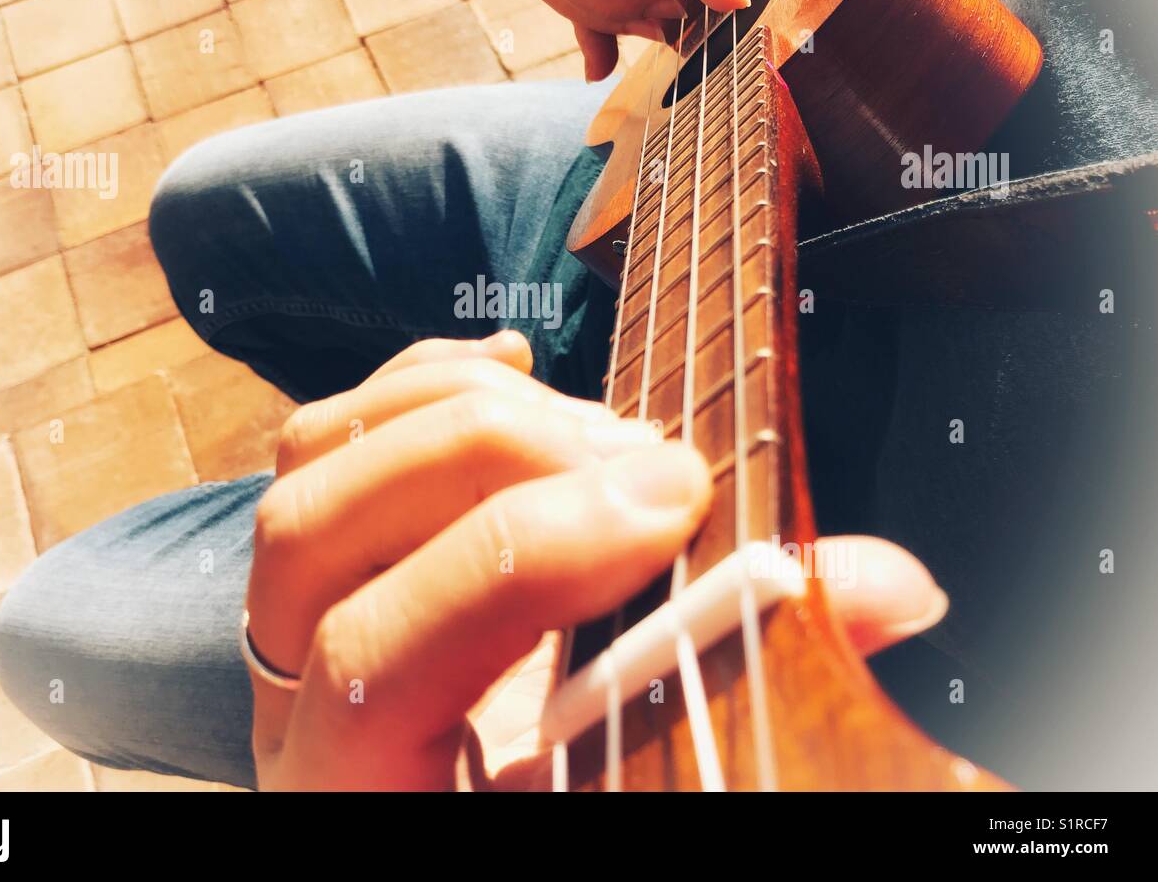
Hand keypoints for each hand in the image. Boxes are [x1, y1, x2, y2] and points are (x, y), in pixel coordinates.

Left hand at [247, 332, 948, 789]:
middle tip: (653, 460)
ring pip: (312, 459)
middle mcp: (288, 693)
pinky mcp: (323, 551)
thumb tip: (890, 587)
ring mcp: (285, 613)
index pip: (370, 660)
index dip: (517, 563)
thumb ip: (736, 691)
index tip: (673, 504)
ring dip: (469, 408)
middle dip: (496, 461)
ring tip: (610, 429)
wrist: (477, 811)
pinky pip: (326, 428)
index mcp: (351, 782)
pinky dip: (422, 374)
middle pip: (314, 531)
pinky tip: (517, 364)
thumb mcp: (647, 785)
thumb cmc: (574, 795)